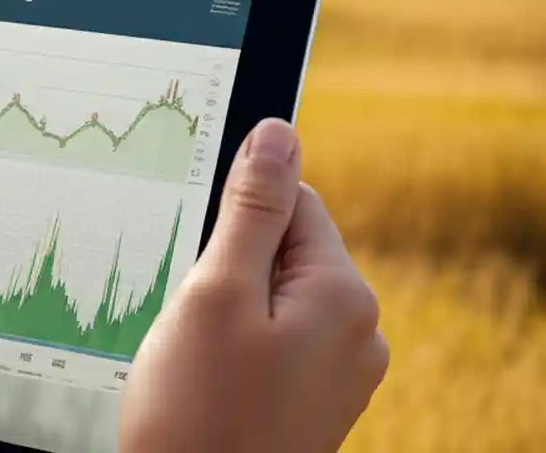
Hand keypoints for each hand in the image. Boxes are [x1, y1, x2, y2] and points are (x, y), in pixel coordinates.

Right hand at [118, 119, 387, 452]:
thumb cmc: (196, 413)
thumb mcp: (215, 293)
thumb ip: (250, 209)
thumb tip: (278, 132)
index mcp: (343, 296)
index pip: (294, 201)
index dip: (235, 216)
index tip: (197, 250)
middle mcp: (357, 333)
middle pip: (284, 249)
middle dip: (227, 267)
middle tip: (190, 316)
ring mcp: (338, 373)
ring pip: (272, 297)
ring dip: (227, 308)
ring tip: (195, 356)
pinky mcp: (313, 401)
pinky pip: (273, 341)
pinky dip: (235, 347)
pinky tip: (208, 379)